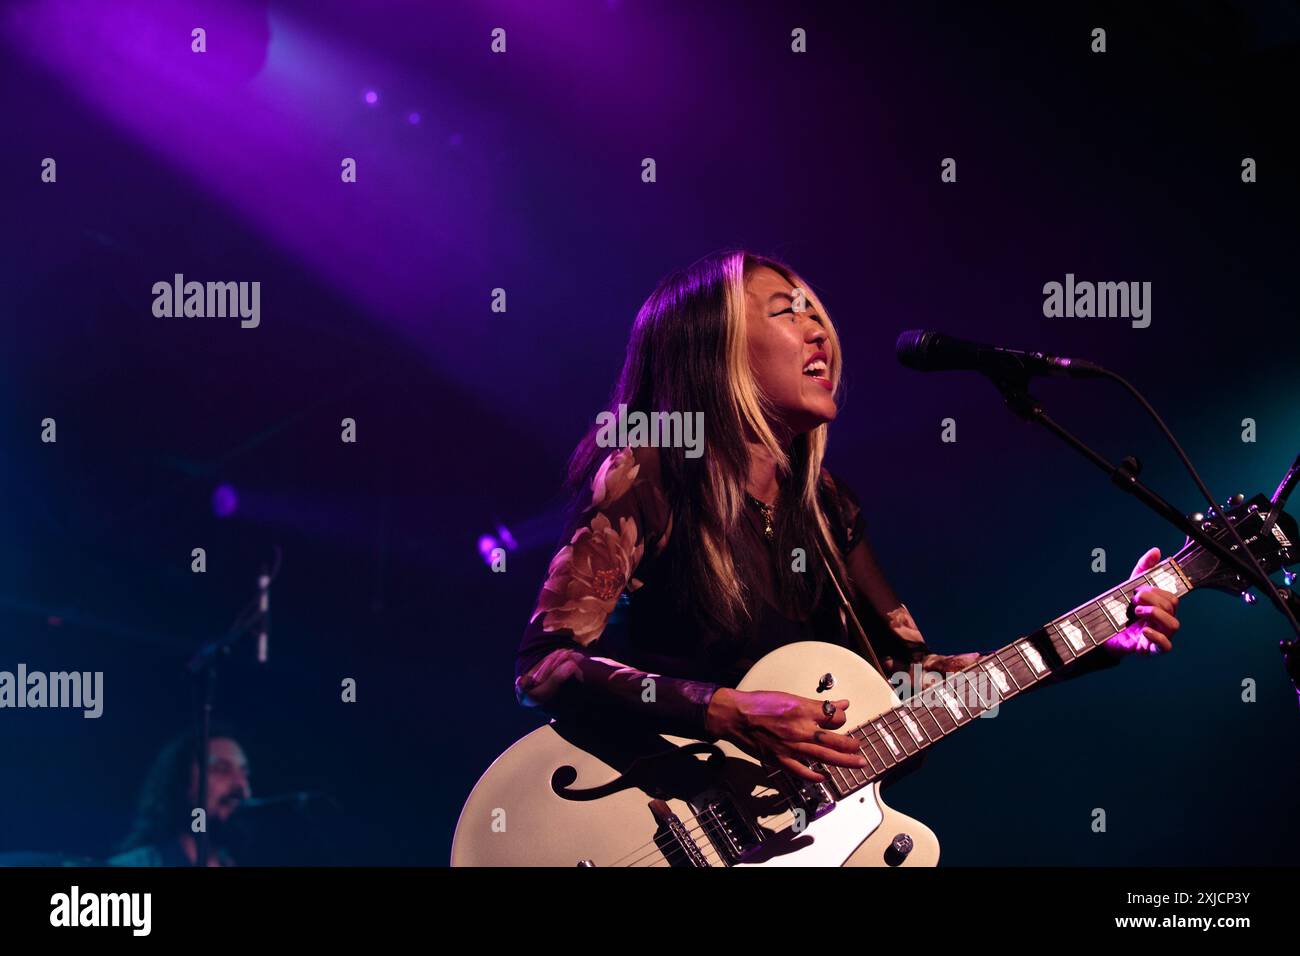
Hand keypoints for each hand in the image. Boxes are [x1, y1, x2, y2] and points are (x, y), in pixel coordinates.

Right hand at [704, 688, 869, 782]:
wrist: (734, 716)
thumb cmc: (759, 704)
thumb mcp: (790, 697)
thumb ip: (816, 704)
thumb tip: (840, 704)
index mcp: (803, 710)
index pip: (834, 716)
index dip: (841, 717)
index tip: (841, 719)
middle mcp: (800, 729)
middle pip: (835, 739)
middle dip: (850, 744)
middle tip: (860, 747)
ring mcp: (791, 747)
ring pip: (824, 756)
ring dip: (843, 760)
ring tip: (857, 762)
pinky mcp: (780, 759)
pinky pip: (802, 771)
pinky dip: (814, 776)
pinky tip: (824, 777)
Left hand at [1103, 547, 1180, 657]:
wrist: (1100, 633)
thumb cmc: (1120, 611)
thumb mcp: (1129, 586)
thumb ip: (1143, 569)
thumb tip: (1156, 551)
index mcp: (1161, 608)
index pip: (1172, 597)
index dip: (1157, 591)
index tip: (1137, 590)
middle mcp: (1163, 622)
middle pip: (1172, 607)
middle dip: (1152, 599)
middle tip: (1133, 600)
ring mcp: (1159, 636)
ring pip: (1174, 625)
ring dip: (1155, 614)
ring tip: (1136, 612)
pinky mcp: (1150, 649)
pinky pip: (1166, 647)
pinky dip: (1157, 637)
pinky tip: (1143, 630)